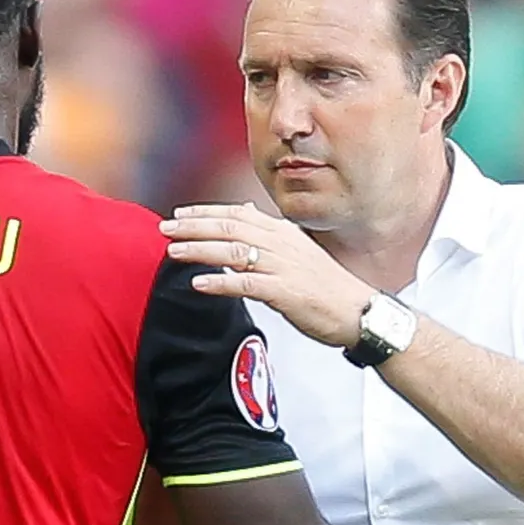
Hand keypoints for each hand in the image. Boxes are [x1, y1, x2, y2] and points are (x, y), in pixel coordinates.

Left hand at [160, 203, 373, 347]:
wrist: (359, 312)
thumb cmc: (326, 287)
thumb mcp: (298, 252)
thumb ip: (270, 237)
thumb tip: (246, 218)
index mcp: (282, 233)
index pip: (238, 214)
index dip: (206, 212)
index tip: (180, 214)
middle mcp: (281, 244)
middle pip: (229, 228)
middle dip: (194, 226)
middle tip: (164, 228)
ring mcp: (283, 267)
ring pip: (233, 252)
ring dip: (199, 250)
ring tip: (172, 252)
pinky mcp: (285, 293)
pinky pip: (246, 285)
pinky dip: (220, 283)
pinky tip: (198, 284)